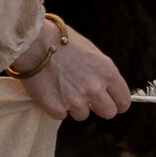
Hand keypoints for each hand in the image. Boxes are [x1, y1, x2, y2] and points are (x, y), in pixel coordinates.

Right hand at [7, 18, 130, 121]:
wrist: (32, 43)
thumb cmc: (60, 42)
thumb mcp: (91, 53)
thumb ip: (101, 73)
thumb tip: (105, 91)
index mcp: (107, 72)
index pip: (123, 100)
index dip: (118, 102)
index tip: (113, 103)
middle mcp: (95, 88)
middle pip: (108, 112)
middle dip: (99, 107)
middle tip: (86, 98)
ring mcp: (76, 100)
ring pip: (83, 115)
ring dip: (74, 105)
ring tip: (61, 86)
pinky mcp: (57, 108)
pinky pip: (61, 115)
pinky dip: (56, 106)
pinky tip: (50, 89)